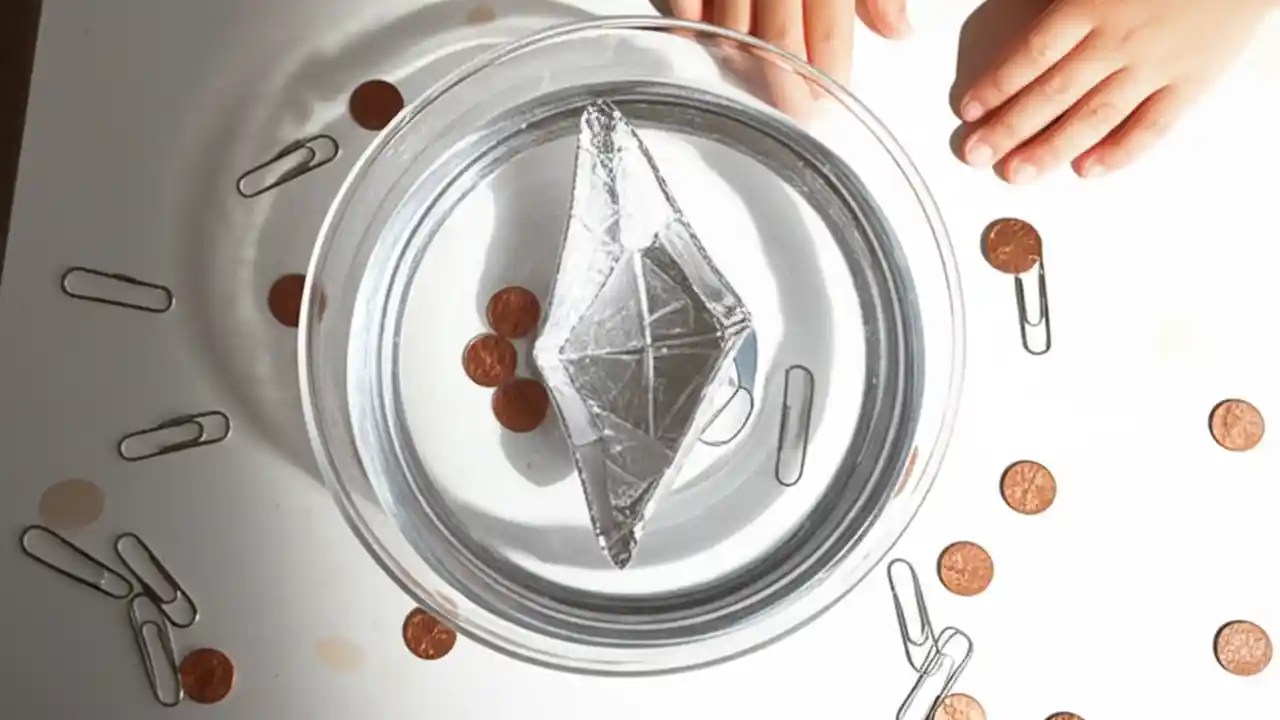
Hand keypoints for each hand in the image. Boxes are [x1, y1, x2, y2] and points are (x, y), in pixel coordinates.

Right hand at [668, 0, 910, 87]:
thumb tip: (897, 30)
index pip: (825, 30)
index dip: (827, 71)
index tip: (827, 97)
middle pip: (776, 39)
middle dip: (784, 84)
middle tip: (793, 109)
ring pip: (728, 25)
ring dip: (740, 58)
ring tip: (754, 79)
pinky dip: (690, 20)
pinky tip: (704, 36)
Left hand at [957, 0, 1274, 181]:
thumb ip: (1060, 2)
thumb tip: (1024, 31)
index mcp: (1090, 3)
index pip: (1030, 54)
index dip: (996, 86)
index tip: (969, 111)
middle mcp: (1118, 39)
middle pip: (1052, 93)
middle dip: (1009, 128)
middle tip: (975, 154)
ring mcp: (1155, 65)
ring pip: (1094, 116)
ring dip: (1050, 148)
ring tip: (1015, 172)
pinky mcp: (1192, 81)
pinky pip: (1151, 126)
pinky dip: (1118, 151)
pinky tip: (1086, 170)